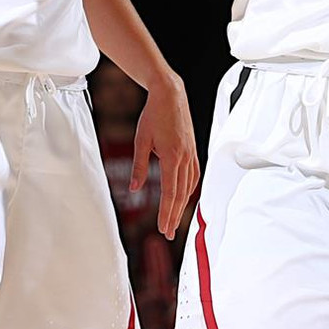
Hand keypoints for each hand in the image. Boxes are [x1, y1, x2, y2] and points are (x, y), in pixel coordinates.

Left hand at [132, 74, 199, 239]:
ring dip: (182, 205)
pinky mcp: (193, 150)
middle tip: (167, 233)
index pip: (170, 193)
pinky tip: (184, 196)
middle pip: (180, 194)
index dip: (167, 213)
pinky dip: (189, 189)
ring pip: (189, 187)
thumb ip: (139, 166)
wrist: (170, 94)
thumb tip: (133, 189)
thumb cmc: (153, 115)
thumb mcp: (140, 141)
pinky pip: (194, 176)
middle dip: (174, 216)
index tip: (163, 229)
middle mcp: (185, 158)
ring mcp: (192, 154)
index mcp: (171, 157)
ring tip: (174, 220)